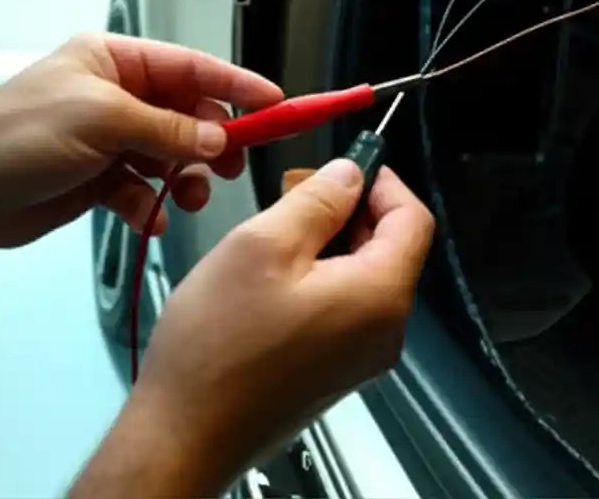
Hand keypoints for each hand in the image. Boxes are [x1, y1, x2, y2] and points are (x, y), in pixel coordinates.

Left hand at [0, 33, 282, 249]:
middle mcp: (115, 94)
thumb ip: (168, 128)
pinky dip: (152, 205)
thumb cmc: (20, 139)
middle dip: (211, 140)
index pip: (190, 65)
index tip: (276, 104)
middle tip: (233, 166)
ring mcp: (108, 138)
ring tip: (187, 199)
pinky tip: (149, 219)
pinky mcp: (98, 179)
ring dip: (184, 179)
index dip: (235, 84)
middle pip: (187, 112)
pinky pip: (144, 189)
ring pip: (171, 155)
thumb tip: (220, 139)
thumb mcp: (102, 120)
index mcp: (113, 60)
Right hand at [74, 160, 434, 496]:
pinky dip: (318, 280)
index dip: (382, 181)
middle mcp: (385, 331)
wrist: (184, 435)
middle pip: (391, 248)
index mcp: (380, 295)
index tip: (346, 164)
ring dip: (328, 244)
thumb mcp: (263, 246)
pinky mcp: (334, 373)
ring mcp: (361, 358)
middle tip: (295, 193)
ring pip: (363, 277)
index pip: (414, 219)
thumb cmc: (217, 347)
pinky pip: (343, 310)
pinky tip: (271, 279)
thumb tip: (350, 174)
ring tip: (273, 236)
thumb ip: (318, 201)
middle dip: (349, 210)